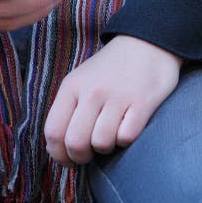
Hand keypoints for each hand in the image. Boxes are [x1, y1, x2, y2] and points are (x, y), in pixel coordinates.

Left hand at [44, 35, 182, 165]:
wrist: (148, 42)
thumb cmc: (112, 69)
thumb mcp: (82, 80)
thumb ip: (69, 108)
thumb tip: (59, 146)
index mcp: (72, 87)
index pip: (53, 132)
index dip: (59, 154)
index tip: (68, 159)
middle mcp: (92, 92)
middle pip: (76, 143)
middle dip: (82, 157)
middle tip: (91, 153)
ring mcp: (118, 97)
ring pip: (102, 143)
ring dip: (107, 148)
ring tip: (112, 135)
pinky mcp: (142, 102)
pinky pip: (126, 137)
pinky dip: (126, 139)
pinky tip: (129, 126)